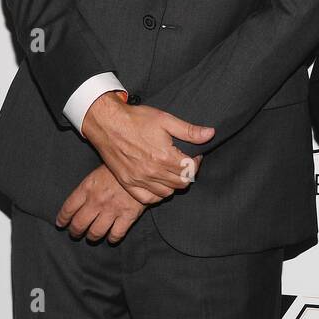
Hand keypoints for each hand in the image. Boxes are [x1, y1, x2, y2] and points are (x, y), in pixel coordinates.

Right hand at [81, 91, 213, 202]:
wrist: (107, 123)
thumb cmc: (136, 119)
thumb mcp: (165, 120)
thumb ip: (189, 130)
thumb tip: (210, 134)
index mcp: (164, 157)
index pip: (190, 170)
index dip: (197, 163)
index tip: (195, 155)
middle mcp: (152, 172)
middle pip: (181, 183)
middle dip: (188, 173)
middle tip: (185, 163)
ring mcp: (138, 179)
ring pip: (166, 193)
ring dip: (173, 184)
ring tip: (172, 171)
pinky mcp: (127, 182)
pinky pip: (147, 199)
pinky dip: (156, 194)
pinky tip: (158, 183)